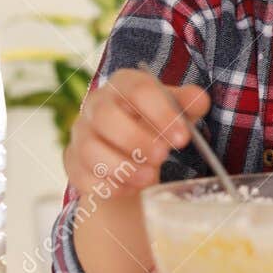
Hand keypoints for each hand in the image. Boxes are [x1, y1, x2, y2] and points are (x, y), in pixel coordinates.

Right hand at [65, 68, 209, 197]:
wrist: (130, 149)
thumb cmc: (155, 123)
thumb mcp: (176, 110)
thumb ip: (188, 103)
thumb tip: (199, 100)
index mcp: (125, 85)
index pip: (138, 90)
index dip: (161, 113)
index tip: (183, 138)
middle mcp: (97, 105)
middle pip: (106, 116)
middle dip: (136, 140)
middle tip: (162, 157)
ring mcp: (82, 134)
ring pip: (90, 149)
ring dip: (122, 167)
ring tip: (150, 177)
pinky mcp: (74, 162)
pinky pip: (84, 176)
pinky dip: (109, 186)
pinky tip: (132, 188)